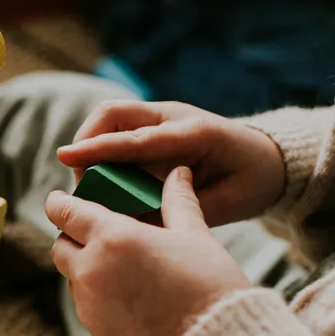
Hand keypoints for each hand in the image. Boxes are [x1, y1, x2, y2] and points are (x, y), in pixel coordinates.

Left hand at [47, 167, 250, 335]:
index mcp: (112, 237)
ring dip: (85, 266)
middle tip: (95, 231)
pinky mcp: (96, 331)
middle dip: (72, 235)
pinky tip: (129, 295)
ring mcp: (89, 304)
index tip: (60, 198)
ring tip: (119, 264)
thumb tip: (177, 174)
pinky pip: (87, 305)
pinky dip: (98, 295)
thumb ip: (178, 201)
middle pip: (61, 245)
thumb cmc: (209, 285)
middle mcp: (91, 270)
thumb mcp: (195, 235)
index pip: (65, 212)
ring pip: (72, 277)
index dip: (59, 202)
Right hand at [56, 100, 285, 226]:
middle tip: (82, 183)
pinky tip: (106, 181)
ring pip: (110, 120)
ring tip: (93, 186)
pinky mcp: (153, 127)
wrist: (269, 158)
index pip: (136, 139)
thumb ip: (180, 211)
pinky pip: (117, 132)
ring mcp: (162, 118)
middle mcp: (173, 118)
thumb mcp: (226, 204)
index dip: (99, 149)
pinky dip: (103, 152)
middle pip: (112, 113)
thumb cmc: (250, 181)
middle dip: (86, 141)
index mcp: (194, 134)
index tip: (65, 156)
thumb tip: (134, 222)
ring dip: (92, 148)